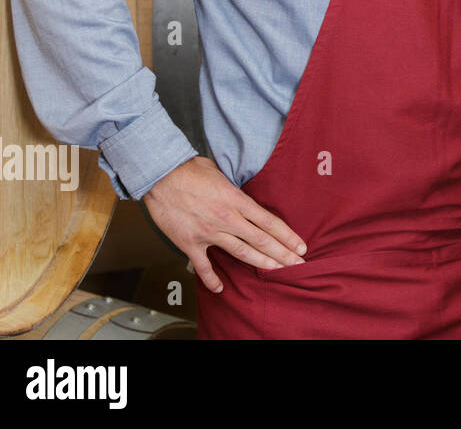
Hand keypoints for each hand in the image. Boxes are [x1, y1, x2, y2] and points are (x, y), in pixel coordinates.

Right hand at [142, 156, 306, 292]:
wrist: (160, 175)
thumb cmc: (190, 170)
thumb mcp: (221, 174)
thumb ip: (235, 190)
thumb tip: (244, 197)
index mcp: (236, 200)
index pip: (269, 221)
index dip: (287, 236)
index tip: (300, 246)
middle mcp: (227, 218)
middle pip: (261, 239)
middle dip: (282, 253)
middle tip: (298, 264)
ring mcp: (208, 232)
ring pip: (241, 252)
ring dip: (260, 263)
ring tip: (277, 271)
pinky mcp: (189, 242)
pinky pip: (204, 266)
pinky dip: (212, 279)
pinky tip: (221, 289)